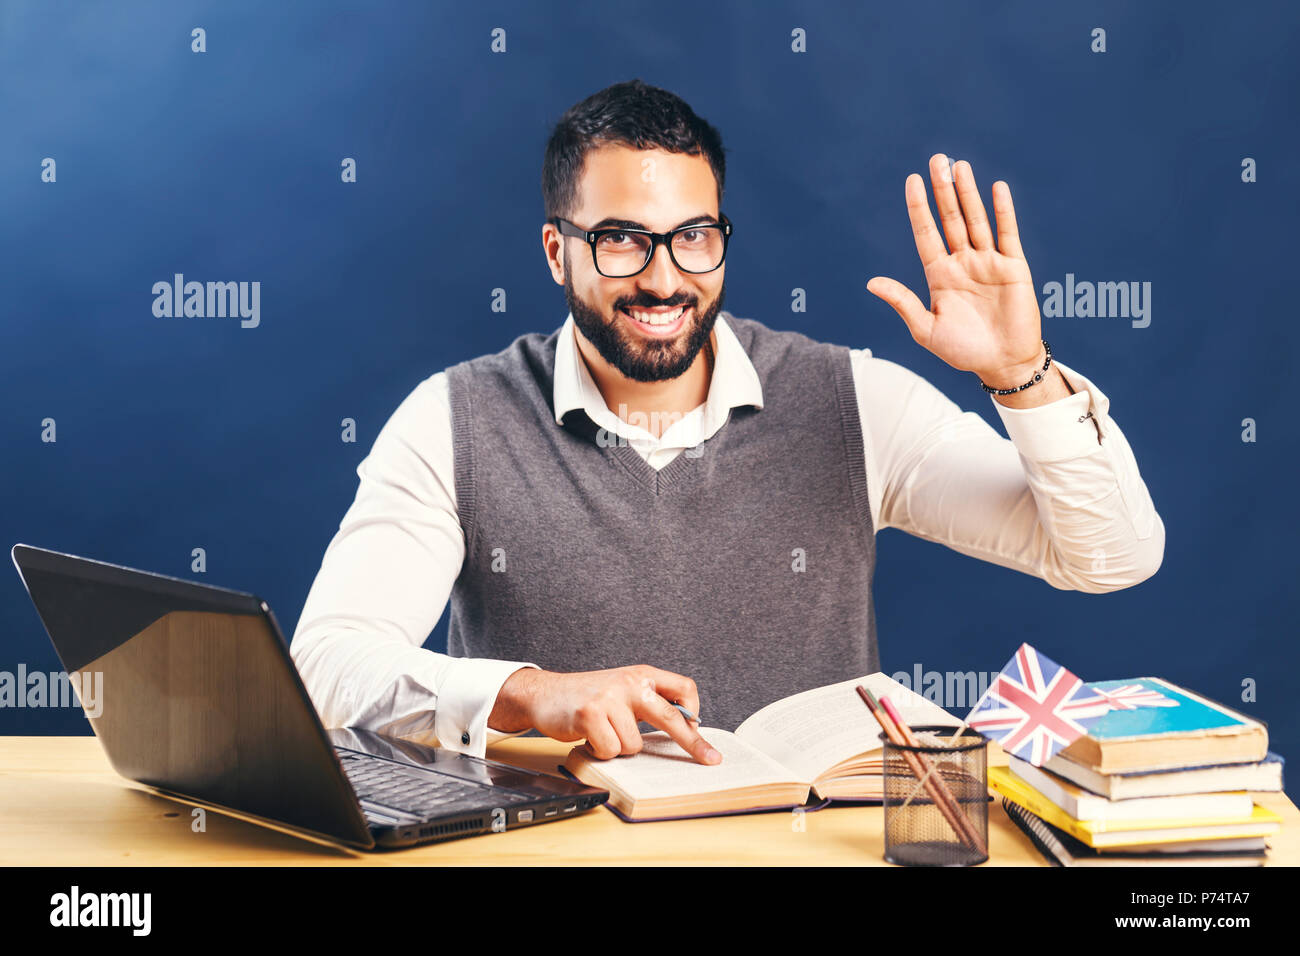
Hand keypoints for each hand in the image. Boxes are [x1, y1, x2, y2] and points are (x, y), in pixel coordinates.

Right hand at [488, 665, 721, 764]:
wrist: (545, 693)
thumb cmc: (588, 697)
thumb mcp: (622, 690)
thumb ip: (648, 702)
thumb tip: (684, 726)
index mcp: (642, 674)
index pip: (683, 687)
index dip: (693, 710)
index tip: (696, 727)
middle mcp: (630, 682)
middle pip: (671, 716)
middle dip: (692, 742)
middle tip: (709, 758)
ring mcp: (610, 698)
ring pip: (634, 744)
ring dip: (619, 747)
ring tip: (603, 733)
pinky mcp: (590, 714)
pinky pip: (610, 750)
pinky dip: (600, 751)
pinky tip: (590, 737)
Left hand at [867, 154, 1045, 388]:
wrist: (1001, 364)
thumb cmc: (962, 351)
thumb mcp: (926, 329)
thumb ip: (903, 302)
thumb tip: (871, 282)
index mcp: (939, 275)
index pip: (926, 234)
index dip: (919, 208)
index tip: (911, 181)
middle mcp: (962, 263)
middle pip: (950, 218)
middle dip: (943, 190)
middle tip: (937, 159)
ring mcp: (988, 262)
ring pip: (976, 220)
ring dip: (968, 192)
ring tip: (960, 165)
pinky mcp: (1014, 267)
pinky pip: (1007, 234)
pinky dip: (1003, 211)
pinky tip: (997, 188)